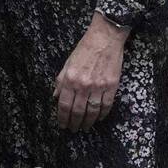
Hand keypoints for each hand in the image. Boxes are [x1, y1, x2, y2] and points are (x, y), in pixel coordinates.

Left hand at [52, 12, 127, 131]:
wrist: (105, 38)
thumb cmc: (84, 49)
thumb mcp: (67, 63)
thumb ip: (61, 81)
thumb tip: (55, 97)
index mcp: (70, 79)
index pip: (64, 104)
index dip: (63, 117)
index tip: (62, 125)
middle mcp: (83, 85)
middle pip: (78, 110)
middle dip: (74, 123)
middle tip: (73, 129)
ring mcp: (99, 86)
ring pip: (93, 111)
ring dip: (88, 122)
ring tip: (84, 127)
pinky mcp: (112, 86)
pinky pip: (107, 105)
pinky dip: (102, 115)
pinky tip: (98, 119)